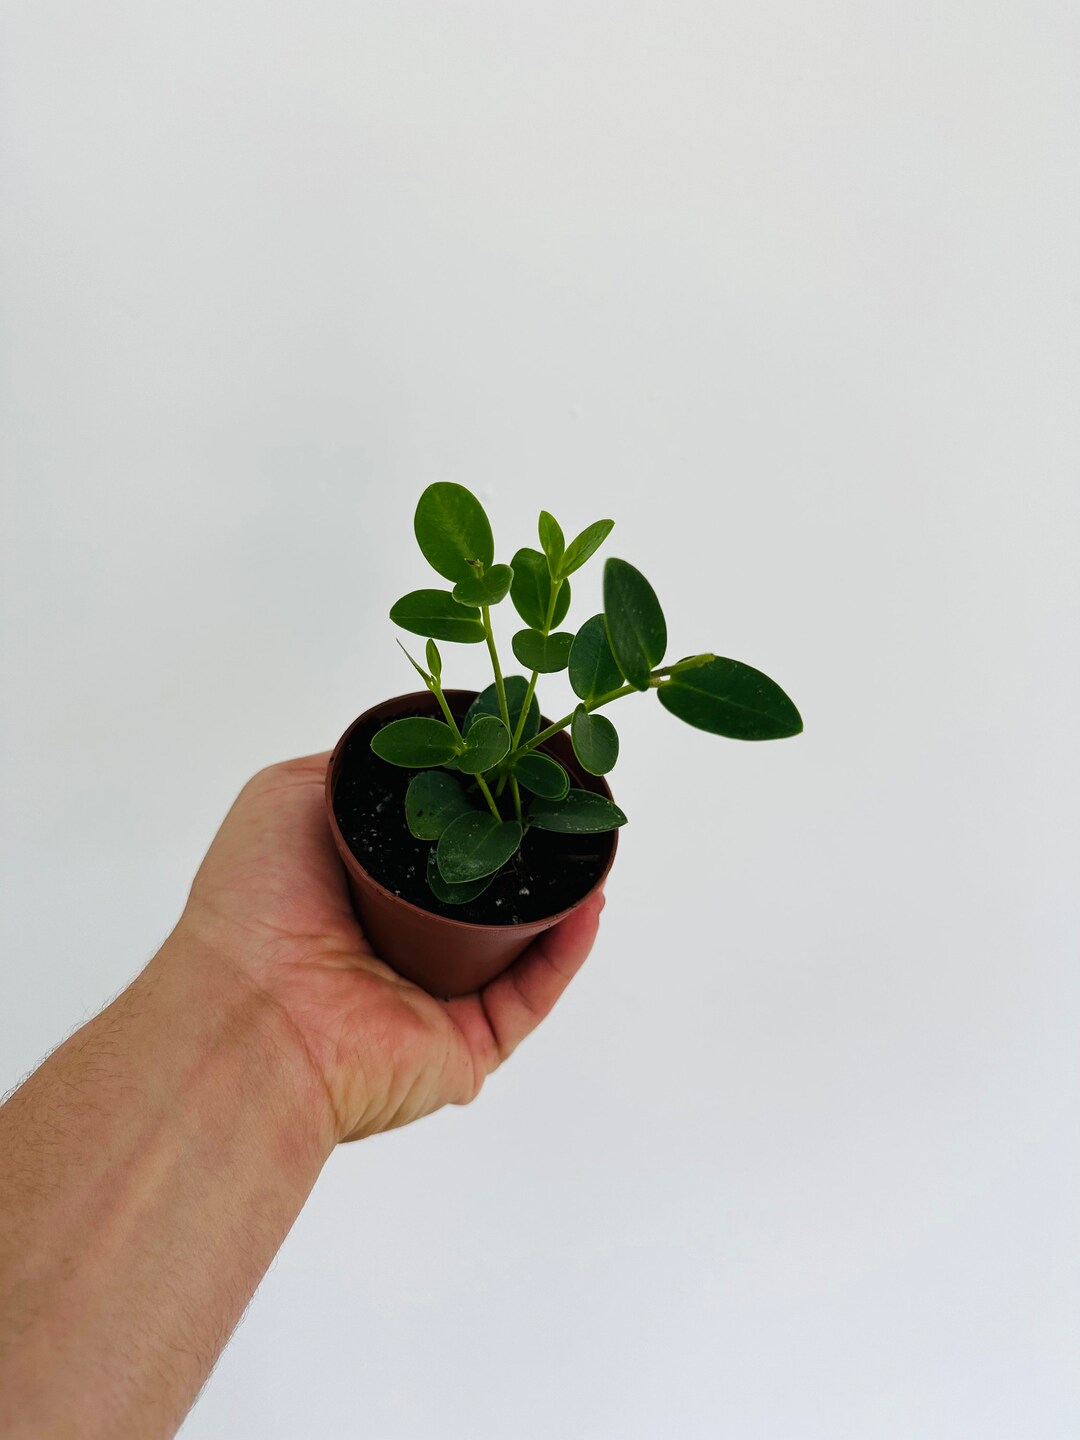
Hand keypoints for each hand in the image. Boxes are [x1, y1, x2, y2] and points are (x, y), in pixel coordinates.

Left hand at [174, 751, 602, 1147]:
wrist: (251, 1016)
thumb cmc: (250, 910)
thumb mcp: (286, 798)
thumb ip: (348, 770)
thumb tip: (412, 750)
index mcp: (357, 896)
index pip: (435, 848)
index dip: (477, 809)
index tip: (518, 772)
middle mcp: (397, 949)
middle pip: (484, 895)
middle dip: (530, 854)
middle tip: (567, 809)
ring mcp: (434, 1001)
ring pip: (519, 947)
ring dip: (561, 901)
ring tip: (593, 851)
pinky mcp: (465, 1048)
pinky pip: (529, 997)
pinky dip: (564, 953)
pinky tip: (588, 905)